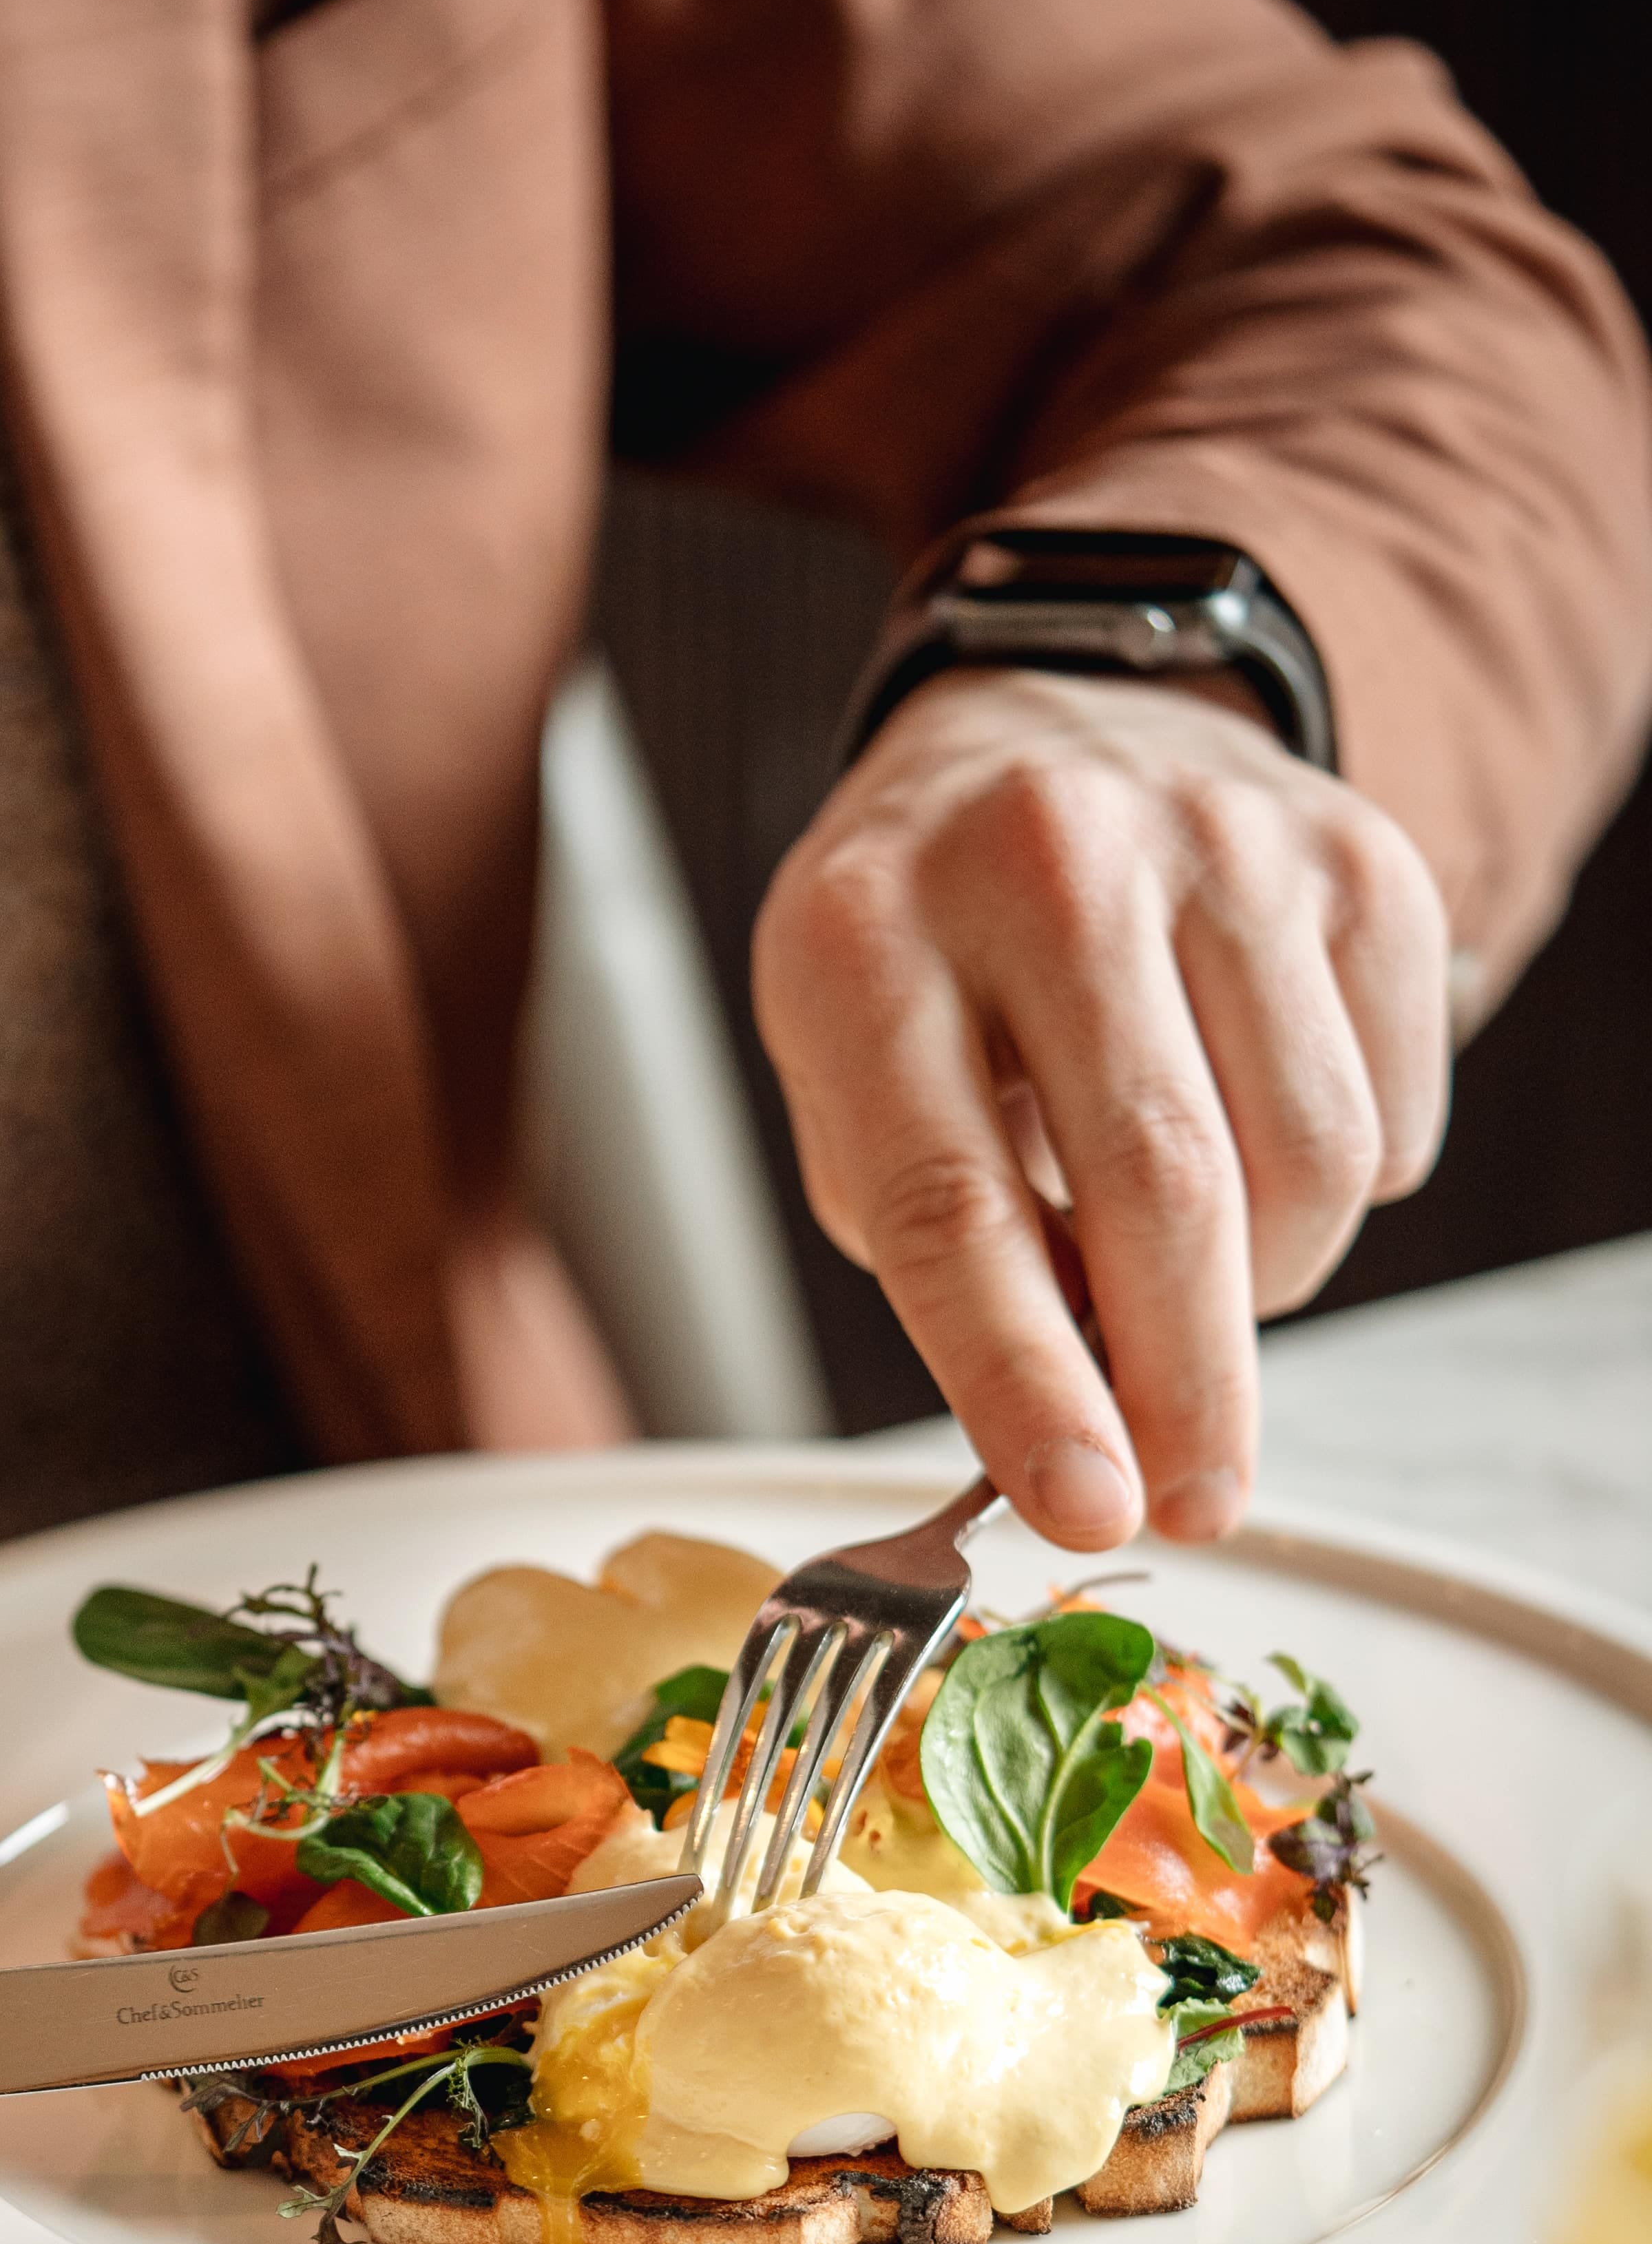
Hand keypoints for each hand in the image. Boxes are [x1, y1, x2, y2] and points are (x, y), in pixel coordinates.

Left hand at [752, 668, 1449, 1547]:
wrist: (1042, 735)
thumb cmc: (933, 962)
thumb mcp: (856, 1086)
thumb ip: (945, 1252)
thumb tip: (1095, 1410)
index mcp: (869, 937)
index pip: (953, 1207)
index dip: (1024, 1382)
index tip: (1081, 1508)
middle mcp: (1049, 859)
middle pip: (1159, 1184)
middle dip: (1186, 1387)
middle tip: (1193, 1501)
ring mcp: (1224, 842)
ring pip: (1305, 1162)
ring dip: (1261, 1288)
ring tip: (1191, 1272)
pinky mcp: (1361, 861)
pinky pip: (1388, 1117)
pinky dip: (1335, 1193)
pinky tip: (1252, 1143)